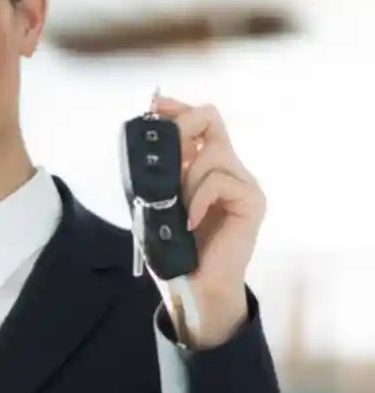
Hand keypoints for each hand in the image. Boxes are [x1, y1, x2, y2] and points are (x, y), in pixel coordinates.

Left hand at [151, 95, 264, 348]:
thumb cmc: (174, 247)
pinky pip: (220, 181)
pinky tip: (190, 222)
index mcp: (203, 165)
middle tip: (168, 151)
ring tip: (180, 211)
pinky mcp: (253, 200)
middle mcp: (226, 167)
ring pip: (211, 154)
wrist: (192, 286)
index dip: (177, 109)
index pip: (199, 120)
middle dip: (183, 127)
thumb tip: (140, 138)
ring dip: (185, 181)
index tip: (155, 106)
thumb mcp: (155, 202)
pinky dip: (197, 200)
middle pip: (211, 118)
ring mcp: (242, 182)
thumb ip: (155, 172)